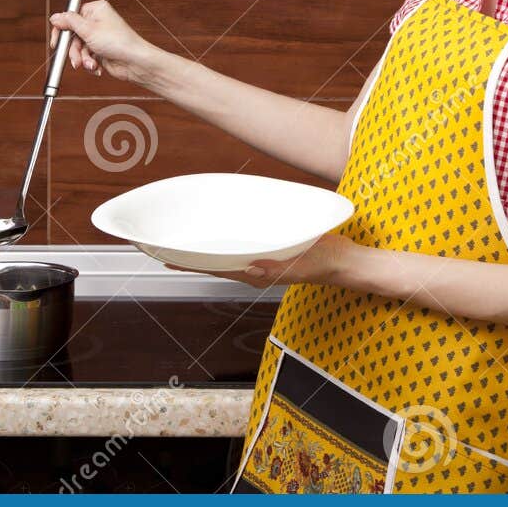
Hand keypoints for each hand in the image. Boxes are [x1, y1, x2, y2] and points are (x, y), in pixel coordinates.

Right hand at [49, 0, 159, 84]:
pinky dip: (90, 63)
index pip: (70, 17)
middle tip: (75, 60)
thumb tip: (55, 17)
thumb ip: (69, 22)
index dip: (61, 30)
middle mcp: (97, 22)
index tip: (56, 43)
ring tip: (90, 65)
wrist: (135, 62)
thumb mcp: (88, 30)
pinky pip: (87, 57)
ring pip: (79, 49)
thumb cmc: (118, 42)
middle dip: (74, 50)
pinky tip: (97, 67)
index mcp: (95, 10)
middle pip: (72, 35)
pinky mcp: (101, 51)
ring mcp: (99, 37)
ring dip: (83, 59)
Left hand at [164, 233, 361, 287]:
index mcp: (257, 273)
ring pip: (225, 256)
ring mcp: (262, 261)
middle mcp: (255, 269)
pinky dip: (225, 242)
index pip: (215, 268)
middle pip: (214, 263)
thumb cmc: (324, 262)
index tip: (164, 256)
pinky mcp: (271, 251)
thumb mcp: (301, 263)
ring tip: (183, 239)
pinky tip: (220, 233)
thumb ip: (276, 267)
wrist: (344, 262)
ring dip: (204, 249)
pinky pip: (242, 247)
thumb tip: (250, 267)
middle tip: (163, 245)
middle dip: (189, 256)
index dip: (189, 263)